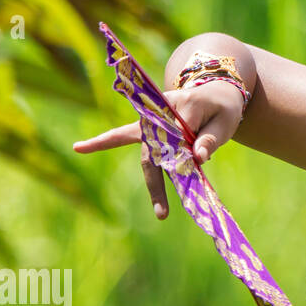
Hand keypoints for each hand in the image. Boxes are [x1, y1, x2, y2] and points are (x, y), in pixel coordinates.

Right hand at [72, 80, 244, 220]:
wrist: (215, 92)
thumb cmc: (221, 108)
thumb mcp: (225, 121)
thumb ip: (211, 138)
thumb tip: (198, 159)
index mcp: (186, 105)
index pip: (182, 136)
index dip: (188, 154)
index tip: (198, 164)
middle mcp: (162, 110)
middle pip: (157, 150)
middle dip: (158, 183)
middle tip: (163, 214)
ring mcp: (151, 118)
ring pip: (140, 148)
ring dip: (143, 176)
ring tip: (138, 195)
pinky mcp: (145, 126)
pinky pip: (123, 136)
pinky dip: (103, 142)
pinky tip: (79, 147)